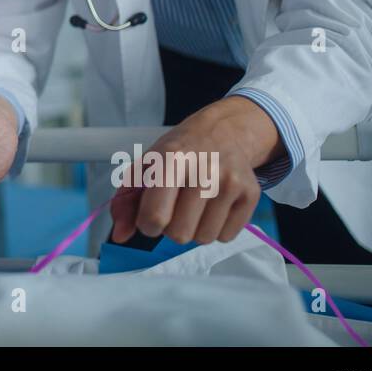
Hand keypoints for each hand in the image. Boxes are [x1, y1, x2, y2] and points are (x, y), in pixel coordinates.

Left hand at [110, 97, 282, 244]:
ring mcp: (231, 182)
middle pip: (180, 234)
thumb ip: (125, 202)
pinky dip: (217, 228)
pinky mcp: (251, 194)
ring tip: (195, 204)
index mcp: (172, 159)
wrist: (222, 132)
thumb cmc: (178, 152)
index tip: (150, 216)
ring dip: (195, 229)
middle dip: (172, 228)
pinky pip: (226, 237)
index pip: (155, 216)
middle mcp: (205, 170)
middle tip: (175, 207)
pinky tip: (214, 205)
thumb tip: (119, 236)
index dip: (147, 225)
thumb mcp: (145, 167)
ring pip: (204, 238)